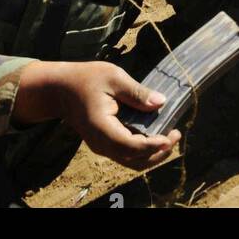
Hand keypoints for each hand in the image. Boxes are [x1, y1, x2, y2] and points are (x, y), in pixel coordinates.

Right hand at [13, 60, 180, 169]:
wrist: (62, 89)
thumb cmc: (86, 79)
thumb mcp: (113, 77)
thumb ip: (136, 92)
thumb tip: (161, 103)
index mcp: (101, 128)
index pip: (130, 146)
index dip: (153, 145)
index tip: (170, 136)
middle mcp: (101, 143)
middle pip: (133, 160)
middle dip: (158, 152)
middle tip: (176, 134)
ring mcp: (102, 146)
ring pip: (131, 161)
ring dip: (153, 154)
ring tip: (171, 137)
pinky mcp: (104, 144)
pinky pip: (126, 154)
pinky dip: (143, 150)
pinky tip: (156, 135)